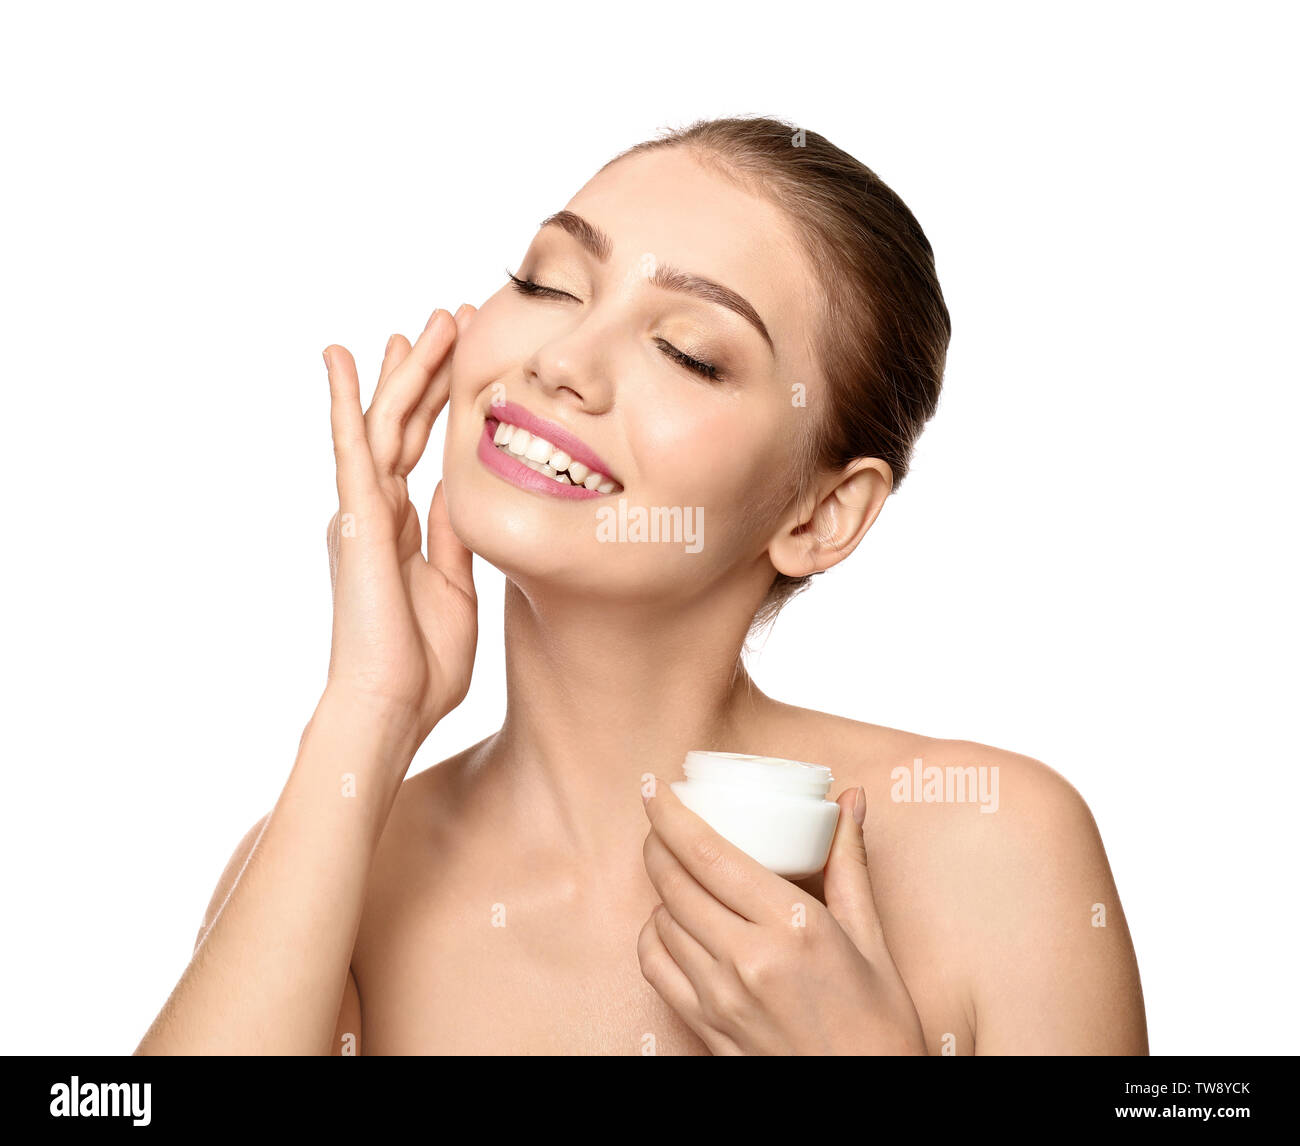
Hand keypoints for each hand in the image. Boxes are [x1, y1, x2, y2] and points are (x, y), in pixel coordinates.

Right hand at [321, 306, 478, 743]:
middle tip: (447, 320)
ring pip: (386, 424)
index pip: (424, 449)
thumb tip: (460, 494)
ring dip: (406, 372)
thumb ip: (453, 536)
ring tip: (424, 322)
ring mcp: (363, 513)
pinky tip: (340, 358)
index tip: (466, 360)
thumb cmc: (423, 665)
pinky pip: (352, 448)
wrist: (391, 705)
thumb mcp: (455, 586)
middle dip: (427, 372)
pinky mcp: (355, 519)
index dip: (443, 402)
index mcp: (402, 529)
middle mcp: (377, 512)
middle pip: (405, 425)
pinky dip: (346, 401)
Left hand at [637, 778, 927, 1054]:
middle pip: (673, 881)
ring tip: (678, 868)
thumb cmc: (879, 1026)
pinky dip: (654, 935)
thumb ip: (851, 863)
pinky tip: (673, 923)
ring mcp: (719, 997)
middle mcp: (746, 959)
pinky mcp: (705, 1027)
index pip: (707, 854)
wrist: (867, 1104)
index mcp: (792, 928)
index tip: (655, 787)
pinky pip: (655, 967)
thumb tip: (850, 801)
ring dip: (662, 886)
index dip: (670, 814)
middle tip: (663, 819)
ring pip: (661, 920)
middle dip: (658, 841)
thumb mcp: (871, 939)